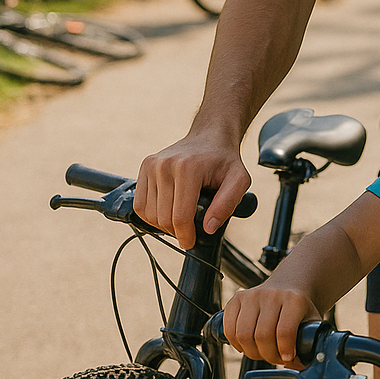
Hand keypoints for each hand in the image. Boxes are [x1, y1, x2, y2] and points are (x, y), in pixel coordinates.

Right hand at [134, 130, 250, 249]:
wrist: (211, 135)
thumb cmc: (225, 160)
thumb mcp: (239, 180)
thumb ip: (227, 204)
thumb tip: (209, 228)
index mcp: (188, 168)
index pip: (181, 216)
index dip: (186, 236)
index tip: (191, 242)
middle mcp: (166, 165)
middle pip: (163, 218)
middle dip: (176, 232)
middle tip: (189, 230)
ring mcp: (152, 165)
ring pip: (149, 214)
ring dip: (162, 225)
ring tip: (180, 220)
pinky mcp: (145, 166)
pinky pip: (139, 204)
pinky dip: (150, 215)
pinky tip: (167, 212)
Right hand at [224, 282, 319, 364]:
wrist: (289, 285)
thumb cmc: (300, 308)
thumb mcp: (312, 322)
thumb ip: (309, 345)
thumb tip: (297, 366)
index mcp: (294, 300)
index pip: (284, 331)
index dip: (284, 351)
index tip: (287, 358)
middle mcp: (272, 295)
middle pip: (262, 336)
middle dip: (268, 355)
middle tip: (275, 357)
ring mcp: (253, 295)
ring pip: (243, 335)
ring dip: (251, 351)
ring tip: (261, 351)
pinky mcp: (238, 299)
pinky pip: (229, 328)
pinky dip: (235, 343)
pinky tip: (246, 344)